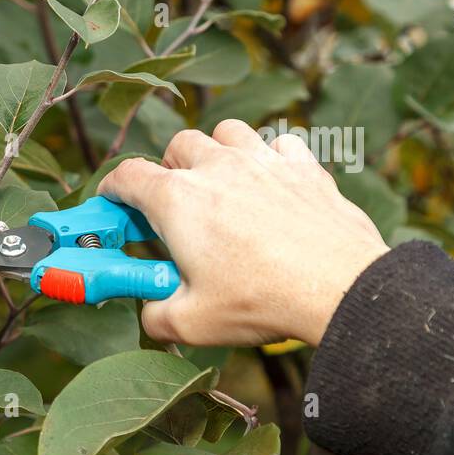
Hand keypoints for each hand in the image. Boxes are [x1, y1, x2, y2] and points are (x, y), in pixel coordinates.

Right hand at [97, 120, 389, 346]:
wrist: (341, 288)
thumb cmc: (262, 301)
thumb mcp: (191, 322)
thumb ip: (154, 314)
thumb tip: (149, 312)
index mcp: (177, 200)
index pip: (126, 175)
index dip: (112, 189)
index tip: (113, 204)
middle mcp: (217, 167)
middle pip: (177, 145)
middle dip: (167, 169)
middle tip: (173, 205)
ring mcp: (263, 160)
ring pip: (227, 131)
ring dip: (216, 151)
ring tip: (220, 183)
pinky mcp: (304, 167)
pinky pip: (279, 143)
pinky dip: (269, 157)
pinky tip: (271, 184)